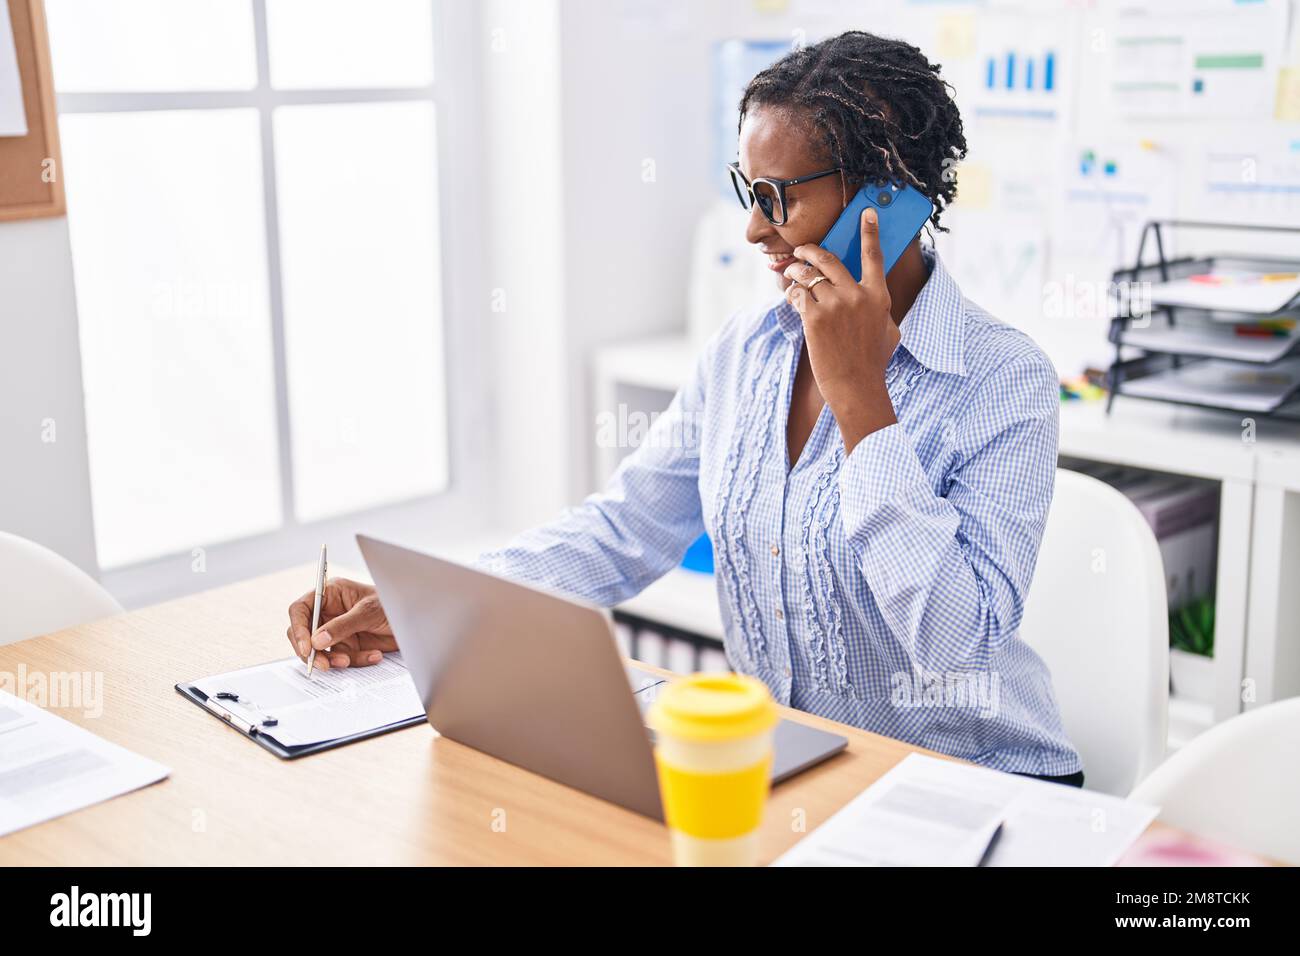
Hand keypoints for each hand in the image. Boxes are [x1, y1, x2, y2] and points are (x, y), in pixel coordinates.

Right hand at [286, 578, 395, 670]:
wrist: (416, 620)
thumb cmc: (393, 604)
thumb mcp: (368, 612)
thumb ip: (342, 625)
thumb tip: (316, 640)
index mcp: (330, 594)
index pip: (301, 609)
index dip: (298, 628)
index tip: (306, 647)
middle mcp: (329, 612)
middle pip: (305, 634)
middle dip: (312, 651)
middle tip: (323, 664)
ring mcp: (338, 630)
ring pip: (322, 651)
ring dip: (334, 659)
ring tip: (349, 661)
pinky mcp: (349, 645)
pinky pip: (343, 658)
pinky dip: (356, 660)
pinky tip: (374, 655)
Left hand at [783, 207, 898, 450]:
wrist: (856, 386)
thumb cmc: (872, 363)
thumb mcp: (888, 331)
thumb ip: (880, 310)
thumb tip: (875, 301)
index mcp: (879, 296)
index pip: (874, 255)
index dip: (870, 231)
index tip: (866, 212)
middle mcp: (857, 295)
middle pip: (828, 259)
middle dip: (810, 251)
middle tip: (801, 251)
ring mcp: (835, 304)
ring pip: (807, 276)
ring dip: (795, 273)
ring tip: (790, 275)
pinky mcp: (814, 316)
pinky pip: (797, 294)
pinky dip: (792, 294)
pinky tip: (792, 299)